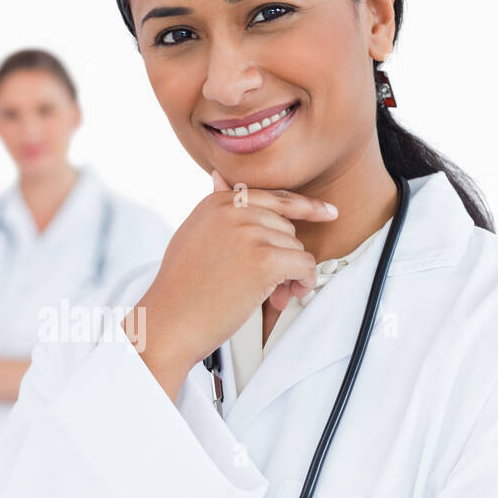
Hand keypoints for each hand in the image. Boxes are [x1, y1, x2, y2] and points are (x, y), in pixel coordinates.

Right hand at [123, 173, 337, 397]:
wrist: (170, 320)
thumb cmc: (180, 287)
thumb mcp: (192, 234)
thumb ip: (214, 209)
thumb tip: (220, 177)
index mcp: (218, 201)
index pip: (273, 197)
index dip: (305, 206)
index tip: (327, 211)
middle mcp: (234, 210)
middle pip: (286, 228)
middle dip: (283, 256)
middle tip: (271, 284)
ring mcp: (250, 234)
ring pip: (296, 248)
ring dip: (291, 274)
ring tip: (270, 295)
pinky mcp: (265, 260)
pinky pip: (305, 265)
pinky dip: (304, 282)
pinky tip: (288, 294)